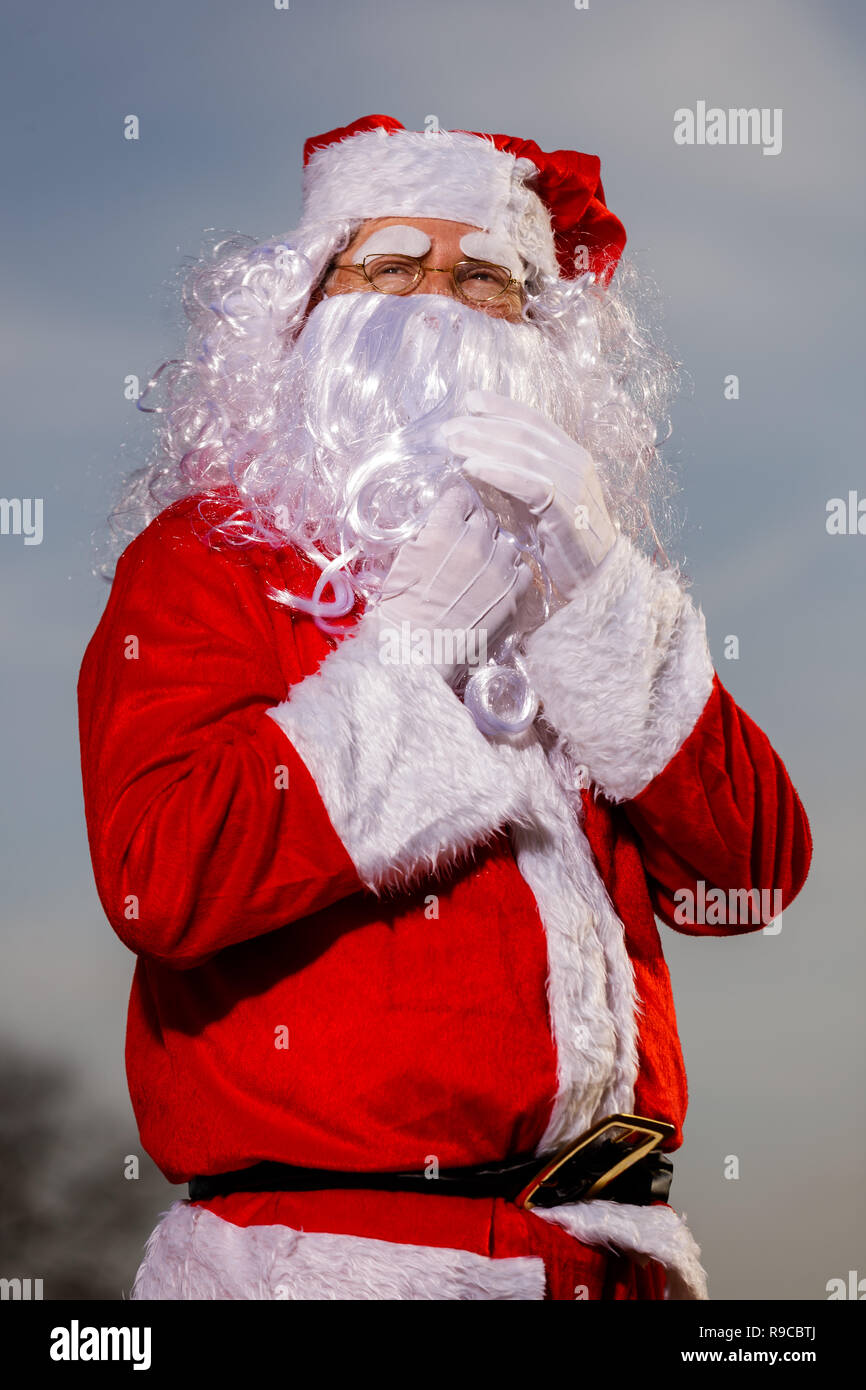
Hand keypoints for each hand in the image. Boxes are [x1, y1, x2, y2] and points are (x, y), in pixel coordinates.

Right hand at [367, 482, 531, 684]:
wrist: (416, 652)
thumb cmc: (400, 611)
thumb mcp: (405, 560)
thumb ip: (427, 536)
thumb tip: (439, 527)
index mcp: (443, 529)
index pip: (459, 496)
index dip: (456, 506)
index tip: (454, 515)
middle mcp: (474, 542)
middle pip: (485, 518)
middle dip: (475, 528)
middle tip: (464, 547)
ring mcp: (497, 568)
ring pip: (506, 543)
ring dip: (494, 551)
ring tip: (481, 571)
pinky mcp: (512, 593)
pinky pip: (523, 570)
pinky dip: (511, 574)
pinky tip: (496, 585)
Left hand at [437, 390, 617, 600]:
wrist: (597, 574)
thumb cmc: (562, 539)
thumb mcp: (534, 500)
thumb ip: (514, 476)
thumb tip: (476, 456)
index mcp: (570, 454)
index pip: (534, 420)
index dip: (502, 407)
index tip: (471, 400)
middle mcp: (574, 461)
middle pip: (523, 433)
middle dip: (483, 426)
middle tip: (450, 428)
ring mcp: (573, 483)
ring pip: (523, 453)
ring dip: (483, 445)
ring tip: (453, 443)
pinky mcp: (566, 508)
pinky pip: (528, 483)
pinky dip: (498, 472)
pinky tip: (472, 467)